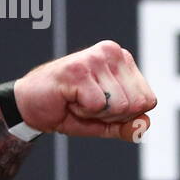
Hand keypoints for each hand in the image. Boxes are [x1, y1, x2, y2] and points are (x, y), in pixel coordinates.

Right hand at [12, 40, 156, 140]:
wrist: (30, 107)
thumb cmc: (70, 110)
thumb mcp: (107, 122)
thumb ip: (129, 126)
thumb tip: (144, 125)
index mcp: (123, 60)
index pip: (148, 100)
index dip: (126, 114)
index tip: (102, 105)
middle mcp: (113, 53)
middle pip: (137, 104)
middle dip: (112, 115)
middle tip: (88, 104)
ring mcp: (96, 58)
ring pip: (120, 105)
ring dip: (96, 113)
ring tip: (78, 100)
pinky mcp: (79, 70)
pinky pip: (99, 105)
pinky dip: (83, 111)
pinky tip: (69, 99)